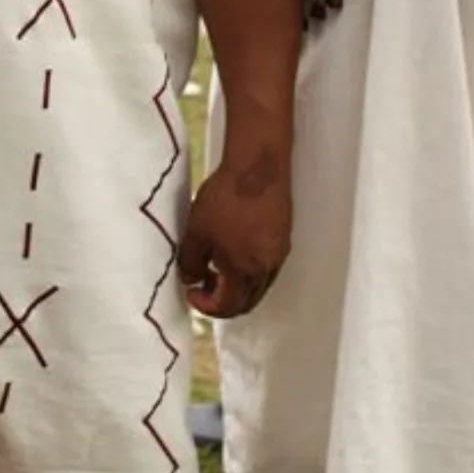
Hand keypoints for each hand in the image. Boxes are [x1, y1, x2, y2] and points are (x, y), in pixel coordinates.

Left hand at [178, 149, 290, 318]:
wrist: (257, 166)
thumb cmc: (225, 200)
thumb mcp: (196, 232)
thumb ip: (190, 262)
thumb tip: (191, 280)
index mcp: (245, 273)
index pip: (228, 306)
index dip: (206, 306)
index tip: (191, 292)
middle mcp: (267, 269)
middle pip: (247, 301)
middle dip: (223, 300)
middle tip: (203, 285)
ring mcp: (279, 253)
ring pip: (258, 285)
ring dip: (237, 285)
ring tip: (216, 265)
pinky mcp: (283, 236)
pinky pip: (266, 266)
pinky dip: (249, 270)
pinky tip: (234, 249)